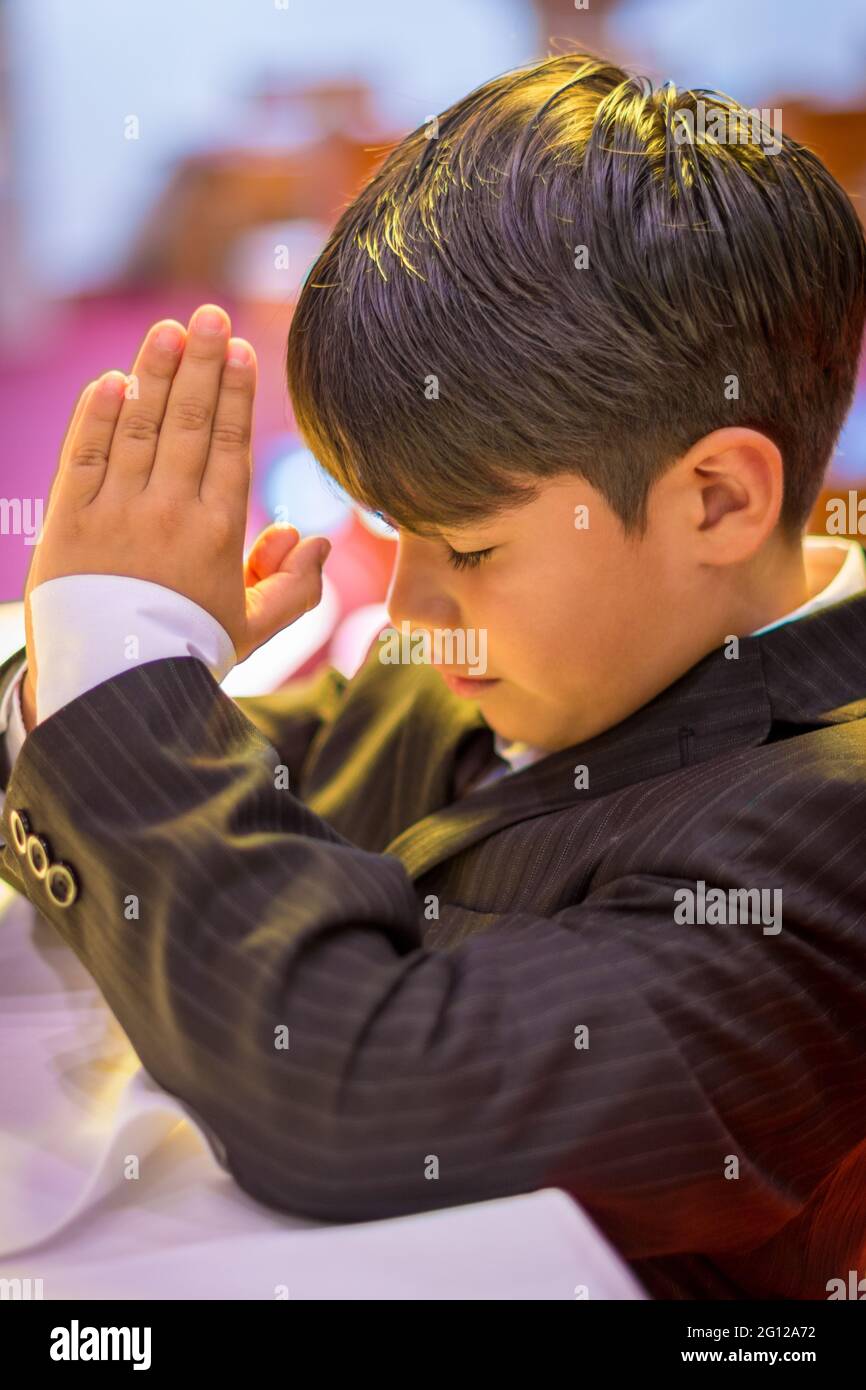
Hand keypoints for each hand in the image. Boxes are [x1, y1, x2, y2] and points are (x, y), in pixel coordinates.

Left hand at [23, 304, 330, 718]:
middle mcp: (170, 511)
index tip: (238, 349)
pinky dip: (97, 415)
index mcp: (218, 532)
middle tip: (206, 315)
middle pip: (188, 423)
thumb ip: (293, 588)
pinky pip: (84, 455)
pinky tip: (111, 379)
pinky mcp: (70, 519)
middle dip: (200, 364)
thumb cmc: (187, 652)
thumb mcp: (253, 630)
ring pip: (139, 427)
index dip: (235, 393)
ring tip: (167, 328)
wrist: (113, 683)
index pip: (229, 446)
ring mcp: (117, 511)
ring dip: (154, 373)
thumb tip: (315, 540)